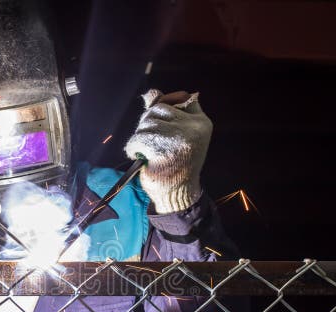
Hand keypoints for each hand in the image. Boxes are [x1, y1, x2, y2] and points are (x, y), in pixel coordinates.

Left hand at [125, 88, 212, 212]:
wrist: (177, 194)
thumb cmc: (176, 164)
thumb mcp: (178, 136)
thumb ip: (167, 113)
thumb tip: (151, 94)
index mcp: (201, 123)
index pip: (179, 99)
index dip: (164, 105)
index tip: (161, 124)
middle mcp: (193, 127)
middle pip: (158, 109)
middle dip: (148, 123)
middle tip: (150, 141)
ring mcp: (178, 138)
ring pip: (147, 122)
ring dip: (141, 136)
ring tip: (147, 150)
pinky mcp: (163, 150)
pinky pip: (138, 138)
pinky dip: (134, 146)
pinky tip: (139, 154)